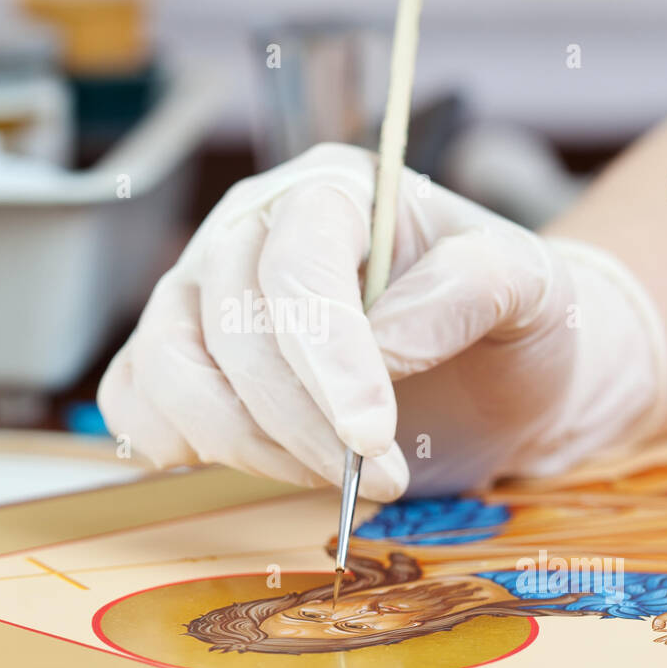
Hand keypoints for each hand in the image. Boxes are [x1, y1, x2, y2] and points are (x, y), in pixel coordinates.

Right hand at [98, 143, 666, 499]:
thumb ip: (471, 288)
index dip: (325, 357)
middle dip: (301, 423)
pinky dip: (180, 446)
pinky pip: (134, 402)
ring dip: (246, 446)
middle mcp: (249, 231)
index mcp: (332, 191)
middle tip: (380, 476)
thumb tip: (384, 344)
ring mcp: (200, 296)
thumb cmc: (507, 323)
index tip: (371, 434)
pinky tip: (263, 461)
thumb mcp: (532, 287)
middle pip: (230, 329)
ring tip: (332, 476)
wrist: (491, 376)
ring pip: (170, 371)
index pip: (296, 268)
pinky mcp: (177, 361)